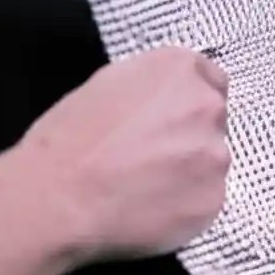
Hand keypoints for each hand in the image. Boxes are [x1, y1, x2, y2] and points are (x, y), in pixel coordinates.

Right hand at [14, 46, 230, 261]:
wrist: (58, 198)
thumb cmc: (68, 140)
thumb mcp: (107, 84)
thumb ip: (152, 85)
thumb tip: (166, 96)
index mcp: (180, 70)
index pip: (211, 80)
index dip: (189, 101)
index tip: (172, 117)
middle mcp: (207, 107)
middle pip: (214, 120)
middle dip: (190, 134)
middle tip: (150, 153)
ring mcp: (216, 155)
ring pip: (212, 161)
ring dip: (190, 170)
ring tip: (145, 183)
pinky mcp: (214, 197)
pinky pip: (206, 197)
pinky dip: (185, 202)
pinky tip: (151, 204)